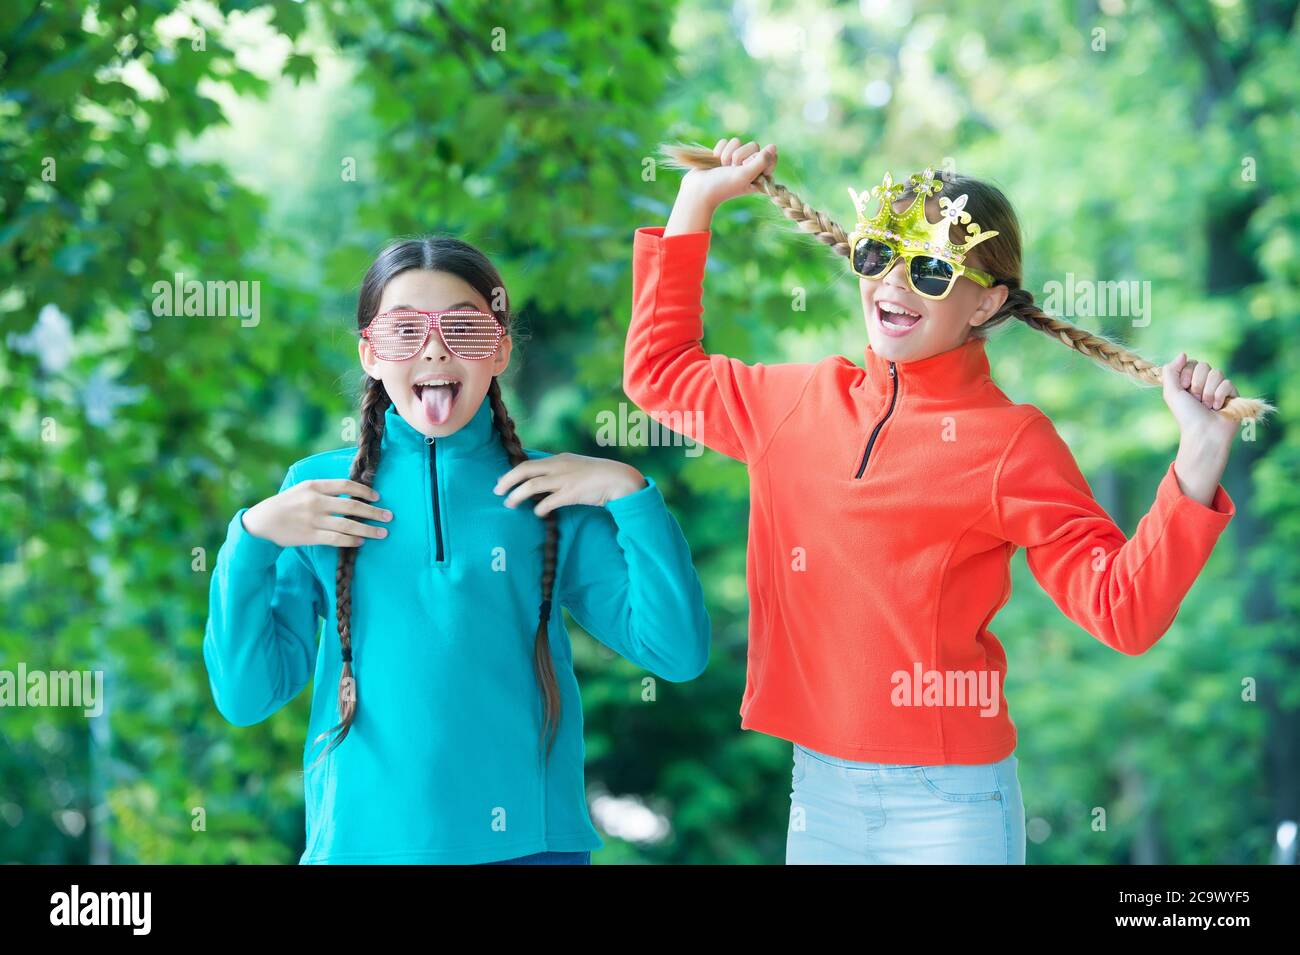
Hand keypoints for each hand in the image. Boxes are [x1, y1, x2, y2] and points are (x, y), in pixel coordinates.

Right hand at [241, 478, 391, 547]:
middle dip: (374, 512)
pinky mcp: (310, 536)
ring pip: (347, 525)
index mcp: (314, 486)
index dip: (365, 491)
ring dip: (368, 530)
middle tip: (389, 516)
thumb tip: (353, 493)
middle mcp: (315, 501)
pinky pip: (336, 539)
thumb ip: (324, 489)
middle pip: (352, 506)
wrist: (262, 521)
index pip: (346, 485)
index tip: (377, 497)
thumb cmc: (286, 504)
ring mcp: (313, 520)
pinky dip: (351, 541)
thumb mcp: (302, 489)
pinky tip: (361, 542)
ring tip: (382, 533)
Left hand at [494, 453, 646, 517]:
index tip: (502, 481)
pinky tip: (537, 513)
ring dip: (517, 495)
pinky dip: (540, 508)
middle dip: (507, 481)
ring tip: (509, 504)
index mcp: (559, 459)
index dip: (512, 473)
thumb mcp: (576, 468)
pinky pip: (549, 501)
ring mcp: (565, 479)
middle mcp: (559, 466)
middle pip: (524, 470)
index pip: (528, 463)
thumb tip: (543, 485)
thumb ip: (560, 473)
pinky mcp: (572, 493)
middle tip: (496, 492)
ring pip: (532, 485)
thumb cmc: (598, 475)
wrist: (619, 479)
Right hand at [680, 137, 777, 209]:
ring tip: (722, 168)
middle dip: (740, 155)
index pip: (769, 156)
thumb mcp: (745, 175)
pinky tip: (715, 163)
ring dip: (728, 154)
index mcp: (758, 176)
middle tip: (732, 169)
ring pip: (738, 142)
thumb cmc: (722, 186)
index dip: (758, 158)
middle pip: (753, 145)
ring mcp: (735, 161)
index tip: (748, 167)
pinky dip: (719, 151)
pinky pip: (726, 142)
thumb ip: (761, 162)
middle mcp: (748, 168)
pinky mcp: (722, 155)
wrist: (698, 190)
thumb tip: (773, 147)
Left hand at [1161, 352, 1238, 451]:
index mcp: (1189, 381)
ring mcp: (1219, 388)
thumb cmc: (1186, 415)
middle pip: (1204, 366)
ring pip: (1217, 373)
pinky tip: (1218, 407)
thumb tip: (1183, 353)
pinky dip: (1220, 396)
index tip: (1184, 389)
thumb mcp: (1171, 392)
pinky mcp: (1233, 394)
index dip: (1187, 375)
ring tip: (1207, 406)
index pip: (1191, 363)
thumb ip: (1171, 371)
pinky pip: (1228, 383)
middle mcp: (1204, 383)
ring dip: (1208, 392)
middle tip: (1196, 399)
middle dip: (1197, 384)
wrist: (1204, 432)